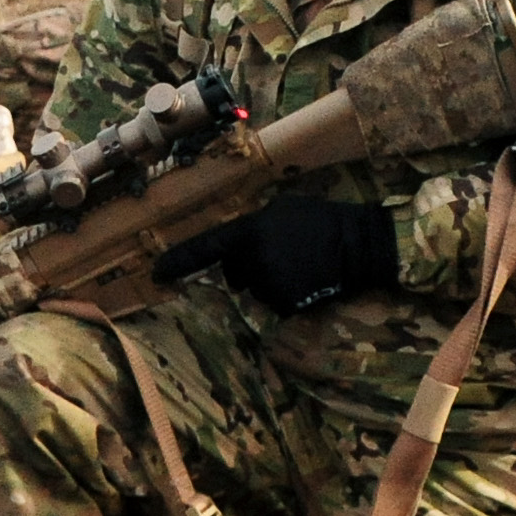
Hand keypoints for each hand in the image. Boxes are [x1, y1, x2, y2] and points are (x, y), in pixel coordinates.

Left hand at [152, 195, 396, 312]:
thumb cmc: (322, 219)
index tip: (156, 273)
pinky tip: (307, 279)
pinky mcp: (286, 305)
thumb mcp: (282, 210)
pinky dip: (287, 294)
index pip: (205, 249)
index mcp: (249, 232)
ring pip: (257, 288)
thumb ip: (254, 225)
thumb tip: (239, 242)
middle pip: (236, 273)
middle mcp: (253, 262)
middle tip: (283, 251)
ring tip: (300, 263)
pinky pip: (276, 302)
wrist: (359, 244)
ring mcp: (269, 286)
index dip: (178, 262)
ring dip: (271, 279)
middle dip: (249, 266)